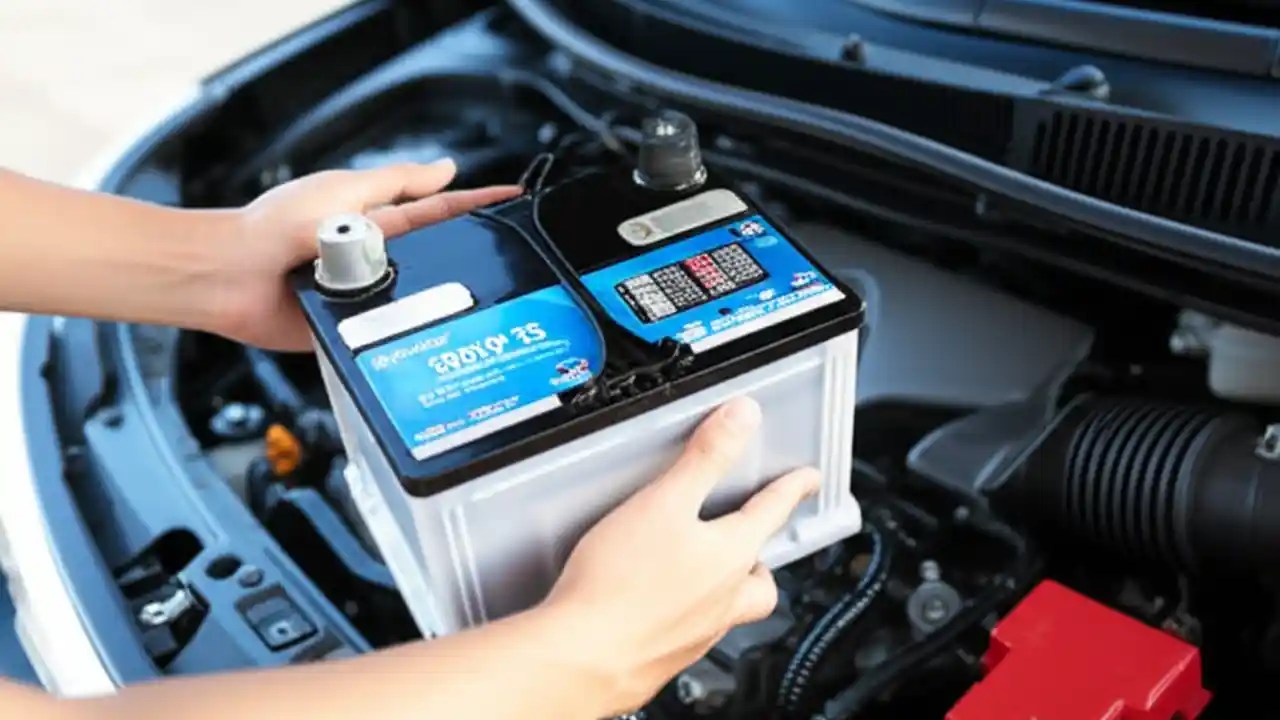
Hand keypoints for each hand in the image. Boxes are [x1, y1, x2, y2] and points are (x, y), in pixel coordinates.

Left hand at [208, 158, 519, 350]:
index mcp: (378, 221)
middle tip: (514, 262)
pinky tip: (429, 339)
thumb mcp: (345, 191)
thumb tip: (446, 169)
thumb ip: (398, 183)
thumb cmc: (273, 227)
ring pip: (419, 300)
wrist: (231, 276)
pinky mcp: (353, 330)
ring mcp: (368, 295)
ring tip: (477, 305)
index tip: (515, 202)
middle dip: (472, 260)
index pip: (442, 212)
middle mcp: (378, 258)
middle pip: (438, 258)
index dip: (478, 207)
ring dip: (440, 303)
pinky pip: (389, 334)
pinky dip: (405, 335)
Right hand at [541, 396, 819, 715]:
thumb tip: (742, 418)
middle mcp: (723, 600)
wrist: (583, 656)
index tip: (807, 479)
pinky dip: (688, 613)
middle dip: (761, 556)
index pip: (772, 512)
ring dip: (726, 588)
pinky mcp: (665, 655)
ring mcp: (697, 633)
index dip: (792, 488)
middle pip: (761, 578)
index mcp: (730, 556)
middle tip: (754, 539)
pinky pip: (693, 633)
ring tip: (706, 572)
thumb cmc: (619, 585)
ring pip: (730, 608)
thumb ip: (705, 458)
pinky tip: (660, 604)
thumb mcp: (664, 501)